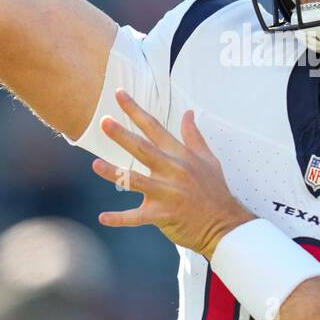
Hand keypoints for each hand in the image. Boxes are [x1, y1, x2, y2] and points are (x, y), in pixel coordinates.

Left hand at [91, 89, 253, 258]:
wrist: (225, 223)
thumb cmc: (215, 190)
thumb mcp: (208, 159)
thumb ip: (193, 135)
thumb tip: (188, 113)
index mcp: (180, 155)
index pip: (155, 127)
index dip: (135, 110)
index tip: (119, 95)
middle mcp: (172, 171)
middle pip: (143, 149)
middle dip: (122, 135)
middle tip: (104, 122)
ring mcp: (166, 193)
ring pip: (135, 181)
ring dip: (114, 173)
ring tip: (95, 164)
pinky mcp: (162, 215)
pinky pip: (137, 217)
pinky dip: (119, 218)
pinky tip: (102, 217)